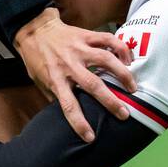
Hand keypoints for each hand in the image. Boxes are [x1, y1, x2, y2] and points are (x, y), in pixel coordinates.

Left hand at [14, 7, 136, 142]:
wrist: (34, 29)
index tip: (91, 137)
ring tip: (133, 87)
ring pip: (106, 60)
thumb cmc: (37, 58)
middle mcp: (69, 65)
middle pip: (93, 85)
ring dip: (122, 74)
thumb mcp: (39, 81)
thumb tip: (65, 116)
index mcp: (55, 79)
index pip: (68, 105)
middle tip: (125, 114)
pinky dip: (121, 49)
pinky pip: (108, 40)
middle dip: (110, 101)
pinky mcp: (86, 35)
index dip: (79, 123)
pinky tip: (129, 60)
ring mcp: (79, 49)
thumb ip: (53, 96)